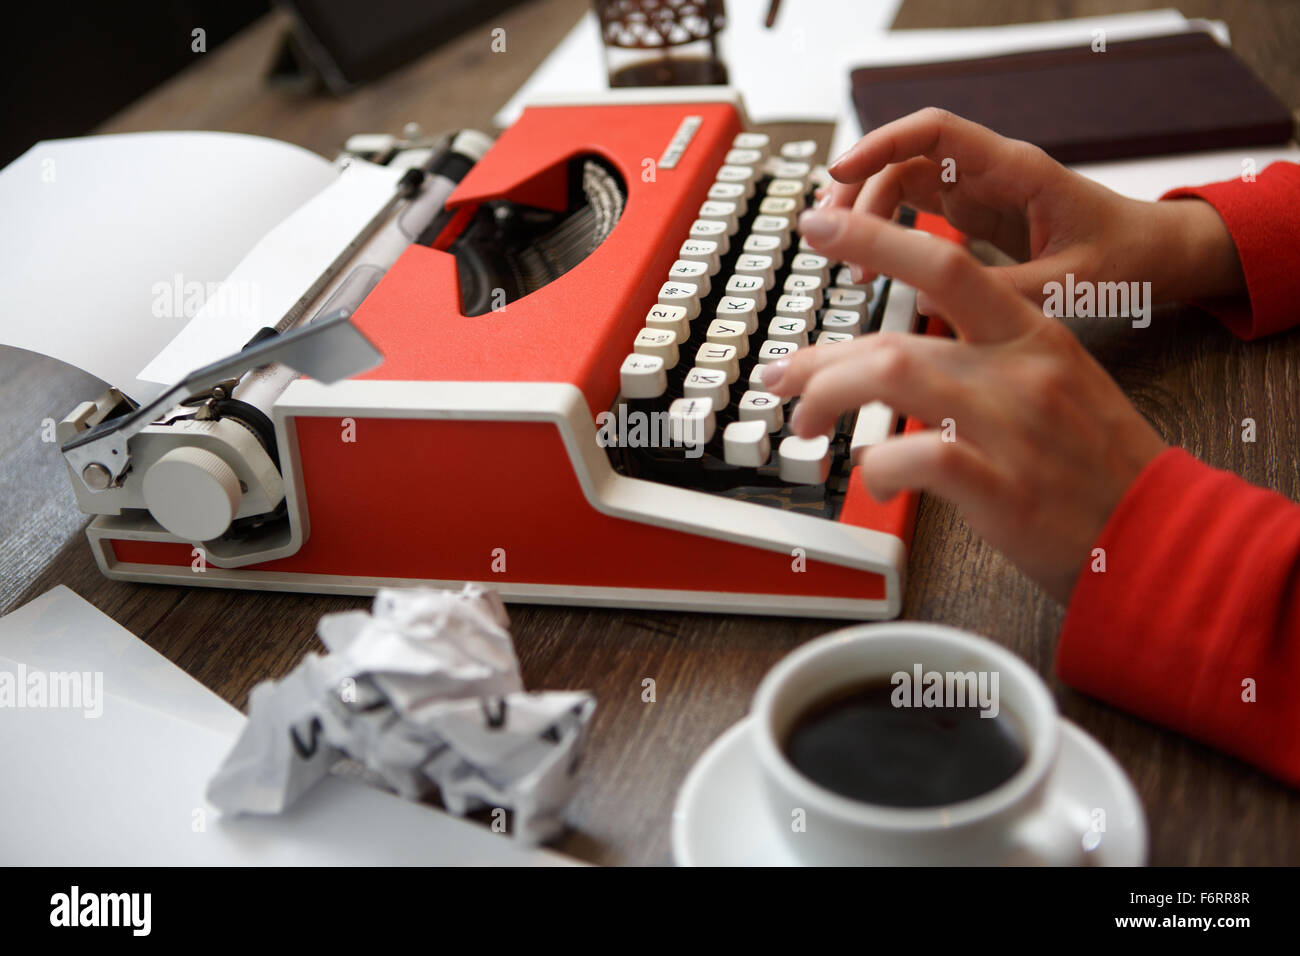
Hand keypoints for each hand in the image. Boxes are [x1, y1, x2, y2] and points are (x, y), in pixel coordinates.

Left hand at [764, 207, 1167, 603]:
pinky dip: (878, 466)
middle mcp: (1021, 370)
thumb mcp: (1058, 386)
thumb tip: (900, 366)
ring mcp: (1014, 426)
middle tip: (783, 378)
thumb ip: (985, 362)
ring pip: (893, 376)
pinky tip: (875, 479)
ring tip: (807, 425)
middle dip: (819, 357)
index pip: (946, 263)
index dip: (875, 239)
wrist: (1162, 534)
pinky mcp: (1006, 487)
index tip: (821, 228)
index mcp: (1035, 336)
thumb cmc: (1101, 467)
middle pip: (894, 334)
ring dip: (828, 399)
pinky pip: (917, 456)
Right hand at [820, 108, 1243, 307]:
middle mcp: (990, 173)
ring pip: (903, 182)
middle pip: (905, 160)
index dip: (882, 145)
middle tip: (830, 237)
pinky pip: (915, 209)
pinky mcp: (973, 215)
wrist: (1152, 256)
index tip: (840, 173)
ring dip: (867, 211)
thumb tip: (932, 301)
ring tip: (844, 254)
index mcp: (1018, 172)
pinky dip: (886, 228)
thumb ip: (1004, 292)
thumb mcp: (1072, 285)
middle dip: (860, 191)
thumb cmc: (1124, 259)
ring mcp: (978, 191)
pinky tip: (870, 258)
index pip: (936, 134)